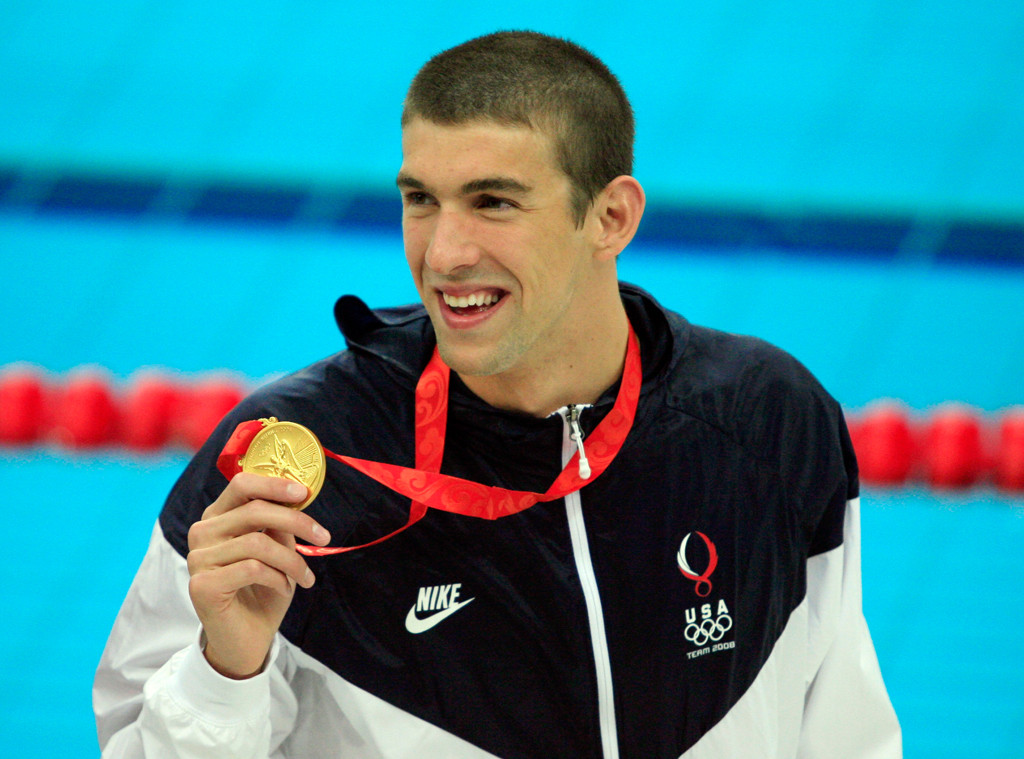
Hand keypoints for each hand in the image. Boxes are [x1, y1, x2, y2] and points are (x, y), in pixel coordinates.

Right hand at [186, 473, 330, 678]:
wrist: (246, 641)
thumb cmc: (263, 592)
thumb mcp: (277, 552)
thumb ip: (278, 525)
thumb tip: (297, 497)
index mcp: (218, 518)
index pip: (242, 484)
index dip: (274, 484)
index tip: (305, 494)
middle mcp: (202, 533)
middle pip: (254, 510)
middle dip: (297, 521)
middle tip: (323, 537)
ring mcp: (197, 559)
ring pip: (258, 543)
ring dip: (292, 560)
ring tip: (305, 577)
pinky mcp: (201, 585)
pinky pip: (252, 569)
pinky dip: (278, 578)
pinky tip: (284, 589)